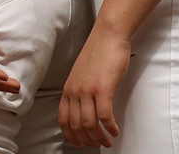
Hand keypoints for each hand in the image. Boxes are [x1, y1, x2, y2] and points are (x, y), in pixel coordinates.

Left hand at [60, 25, 129, 147]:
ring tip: (108, 141)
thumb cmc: (98, 52)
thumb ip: (80, 89)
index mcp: (68, 88)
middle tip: (97, 145)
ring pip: (89, 124)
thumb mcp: (81, 73)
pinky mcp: (103, 89)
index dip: (70, 135)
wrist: (108, 36)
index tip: (77, 143)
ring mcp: (88, 90)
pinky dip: (110, 127)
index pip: (63, 119)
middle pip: (76, 125)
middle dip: (87, 140)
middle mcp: (75, 91)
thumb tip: (84, 107)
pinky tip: (114, 130)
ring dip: (100, 137)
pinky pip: (104, 115)